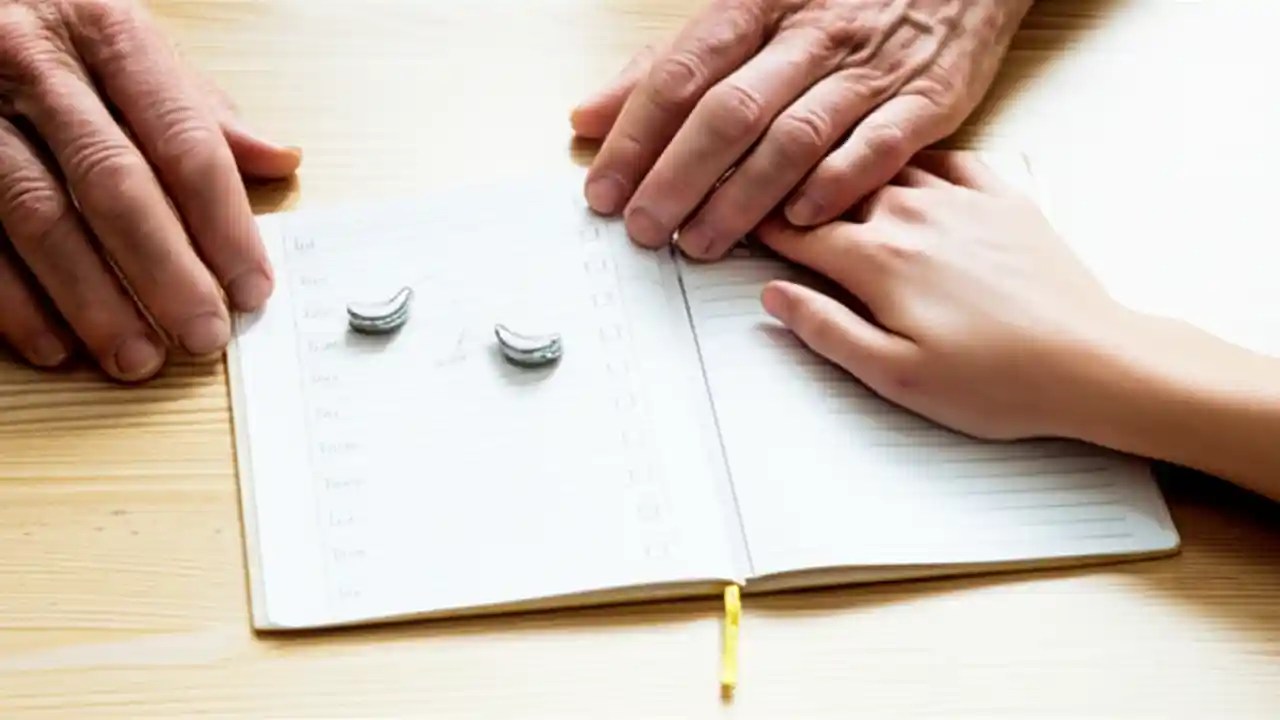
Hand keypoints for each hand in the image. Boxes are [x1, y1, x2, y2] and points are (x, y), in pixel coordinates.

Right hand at [0, 0, 300, 381]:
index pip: (184, 141)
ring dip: (94, 302)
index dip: (224, 224)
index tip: (251, 286)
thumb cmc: (60, 36)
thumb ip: (199, 111)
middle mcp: (37, 66)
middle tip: (203, 333)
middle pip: (115, 185)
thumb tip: (279, 160)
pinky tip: (58, 346)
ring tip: (138, 357)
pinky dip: (17, 304)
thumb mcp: (131, 48)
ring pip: (39, 218)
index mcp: (108, 32)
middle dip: (166, 272)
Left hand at [571, 0, 1031, 260]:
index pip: (682, 74)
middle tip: (645, 228)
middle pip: (730, 111)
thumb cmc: (838, 1)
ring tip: (702, 242)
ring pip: (794, 136)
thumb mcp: (747, 15)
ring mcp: (869, 68)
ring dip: (742, 197)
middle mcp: (810, 36)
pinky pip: (878, 146)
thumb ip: (666, 66)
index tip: (603, 190)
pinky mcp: (926, 99)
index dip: (636, 137)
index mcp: (758, 6)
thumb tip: (588, 116)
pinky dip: (836, 184)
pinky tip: (799, 219)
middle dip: (679, 176)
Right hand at [755, 152, 1122, 440]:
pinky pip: (947, 159)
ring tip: (825, 177)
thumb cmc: (997, 381)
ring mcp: (961, 202)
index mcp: (878, 262)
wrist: (1092, 362)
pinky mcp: (1003, 201)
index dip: (758, 225)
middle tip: (770, 194)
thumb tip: (777, 296)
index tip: (735, 219)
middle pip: (835, 192)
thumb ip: (826, 331)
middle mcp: (914, 218)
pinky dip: (915, 158)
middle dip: (797, 194)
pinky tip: (905, 169)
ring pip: (885, 168)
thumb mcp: (894, 376)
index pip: (798, 232)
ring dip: (849, 172)